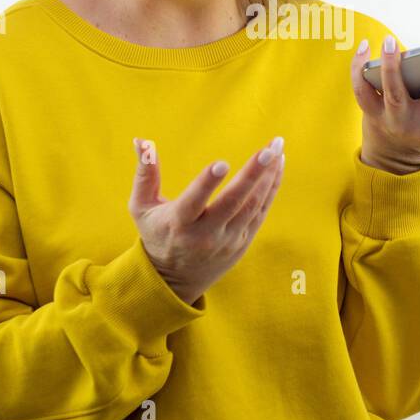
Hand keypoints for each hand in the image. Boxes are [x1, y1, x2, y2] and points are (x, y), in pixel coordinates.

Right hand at [128, 136, 284, 304]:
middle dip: (252, 174)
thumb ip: (145, 173)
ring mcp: (228, 240)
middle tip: (269, 149)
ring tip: (277, 147)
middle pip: (232, 203)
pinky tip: (278, 164)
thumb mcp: (142, 207)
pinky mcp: (243, 241)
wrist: (174, 280)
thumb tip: (141, 139)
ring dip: (267, 176)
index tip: (222, 163)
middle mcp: (205, 234)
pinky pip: (261, 211)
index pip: (194, 202)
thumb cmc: (157, 233)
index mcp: (178, 223)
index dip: (207, 183)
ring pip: (252, 206)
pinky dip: (271, 187)